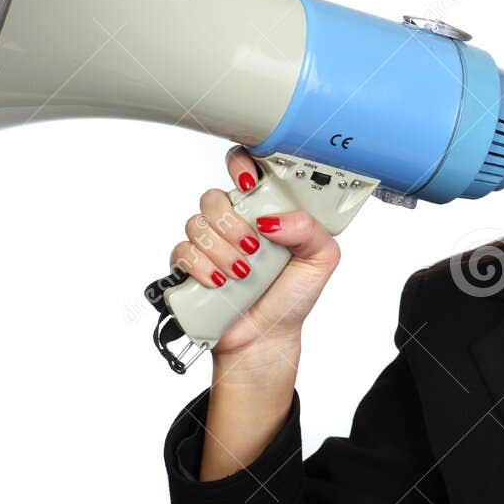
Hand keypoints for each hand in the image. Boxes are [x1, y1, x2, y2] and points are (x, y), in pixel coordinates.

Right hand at [168, 146, 342, 378]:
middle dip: (233, 223)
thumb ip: (310, 229)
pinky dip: (200, 265)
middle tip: (253, 247)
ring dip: (221, 249)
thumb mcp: (321, 258)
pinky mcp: (190, 267)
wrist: (266, 337)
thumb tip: (274, 219)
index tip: (249, 182)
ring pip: (197, 223)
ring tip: (243, 272)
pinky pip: (182, 252)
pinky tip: (219, 281)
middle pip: (214, 197)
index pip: (244, 170)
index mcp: (264, 210)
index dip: (240, 165)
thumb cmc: (292, 294)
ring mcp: (210, 243)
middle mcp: (234, 222)